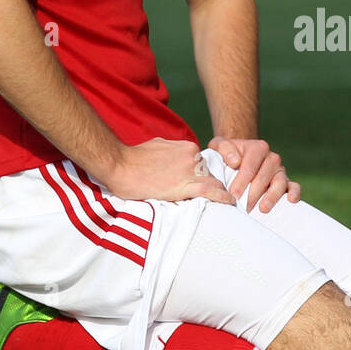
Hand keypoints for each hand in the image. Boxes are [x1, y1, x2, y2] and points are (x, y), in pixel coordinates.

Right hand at [101, 138, 235, 205]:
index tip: (202, 184)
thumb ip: (170, 152)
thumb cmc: (133, 158)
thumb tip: (171, 159)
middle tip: (211, 197)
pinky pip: (210, 192)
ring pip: (212, 182)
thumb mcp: (156, 146)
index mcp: (185, 147)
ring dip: (217, 192)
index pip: (201, 163)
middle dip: (209, 184)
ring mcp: (189, 170)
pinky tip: (229, 203)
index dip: (202, 175)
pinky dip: (222, 197)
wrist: (120, 165)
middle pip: (208, 173)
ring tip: (223, 203)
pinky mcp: (185, 185)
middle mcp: (190, 156)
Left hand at [208, 136, 299, 213]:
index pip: (250, 166)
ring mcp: (280, 170)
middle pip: (264, 177)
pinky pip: (294, 186)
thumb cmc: (227, 155)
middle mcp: (272, 158)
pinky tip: (290, 201)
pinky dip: (294, 192)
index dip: (242, 181)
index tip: (233, 195)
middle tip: (243, 207)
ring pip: (280, 182)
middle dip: (253, 193)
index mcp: (257, 148)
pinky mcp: (287, 182)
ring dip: (272, 196)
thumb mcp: (219, 146)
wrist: (239, 158)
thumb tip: (235, 161)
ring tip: (263, 209)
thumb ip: (224, 148)